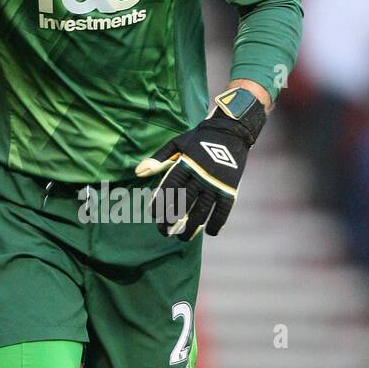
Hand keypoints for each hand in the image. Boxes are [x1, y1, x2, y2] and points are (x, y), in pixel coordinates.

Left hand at [135, 86, 266, 239]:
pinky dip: (216, 222)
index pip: (169, 189)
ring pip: (202, 211)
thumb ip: (158, 160)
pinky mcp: (230, 187)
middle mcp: (200, 175)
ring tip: (182, 238)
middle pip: (183, 204)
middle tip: (164, 232)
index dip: (160, 205)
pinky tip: (209, 233)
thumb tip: (138, 173)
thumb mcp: (176, 144)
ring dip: (191, 228)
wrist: (231, 130)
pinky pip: (223, 210)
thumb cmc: (199, 138)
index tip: (154, 216)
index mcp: (185, 164)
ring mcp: (216, 182)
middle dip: (171, 221)